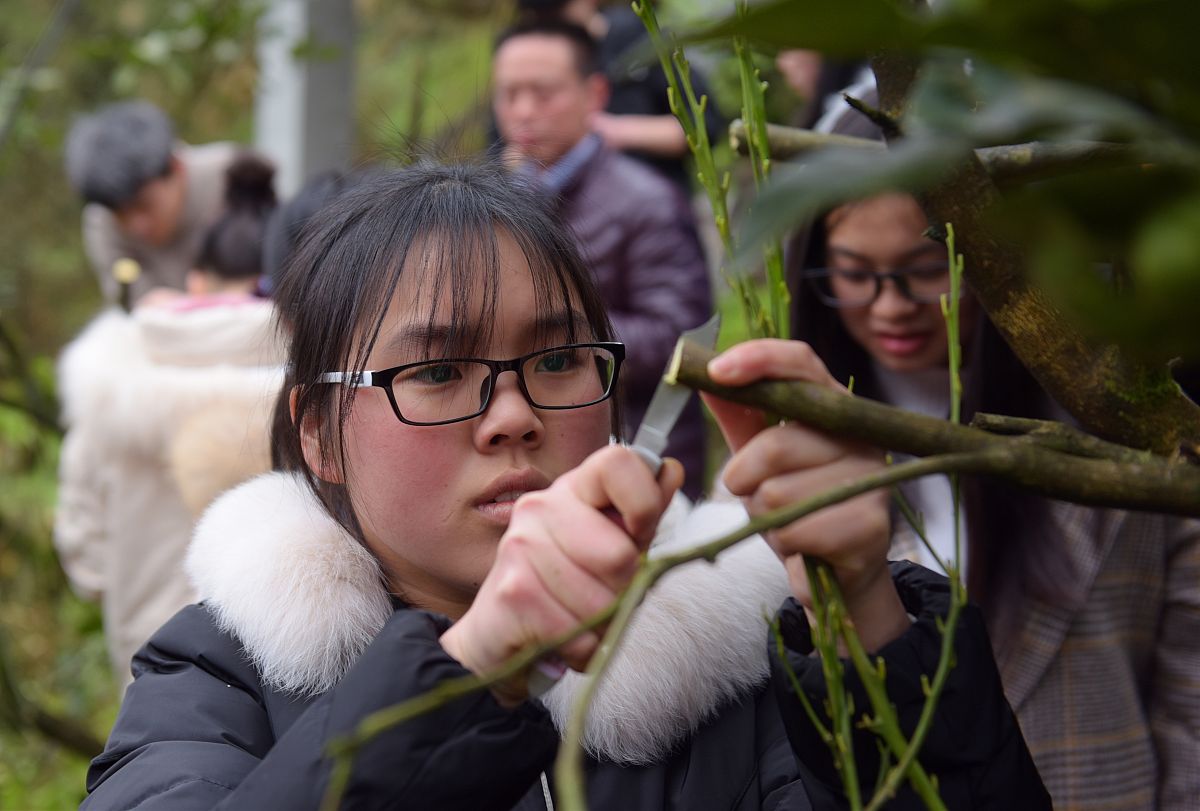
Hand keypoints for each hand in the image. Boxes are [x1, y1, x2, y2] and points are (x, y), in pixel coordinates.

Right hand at [440, 446, 682, 703]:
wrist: (497, 632)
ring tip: (577, 620)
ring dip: (600, 627)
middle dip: (622, 592)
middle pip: (620, 555)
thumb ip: (642, 512)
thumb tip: (671, 470)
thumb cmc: (564, 586)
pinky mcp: (511, 592)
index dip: (645, 503)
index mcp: (573, 489)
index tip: (639, 536)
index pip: (619, 463)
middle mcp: (541, 507)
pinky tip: (561, 640)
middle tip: (600, 596)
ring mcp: (521, 547)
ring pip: (601, 605)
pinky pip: (578, 636)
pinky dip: (581, 650)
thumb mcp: (611, 544)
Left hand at [704, 339, 908, 650]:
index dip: (757, 359)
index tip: (715, 372)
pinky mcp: (871, 523)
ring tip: (786, 520)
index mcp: (834, 406)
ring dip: (764, 515)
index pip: (800, 362)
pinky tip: (803, 544)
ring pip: (777, 493)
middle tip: (755, 494)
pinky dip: (784, 541)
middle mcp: (860, 434)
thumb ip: (738, 414)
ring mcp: (871, 477)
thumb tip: (705, 374)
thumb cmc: (796, 505)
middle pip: (774, 443)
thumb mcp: (760, 456)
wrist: (836, 574)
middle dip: (745, 478)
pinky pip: (795, 529)